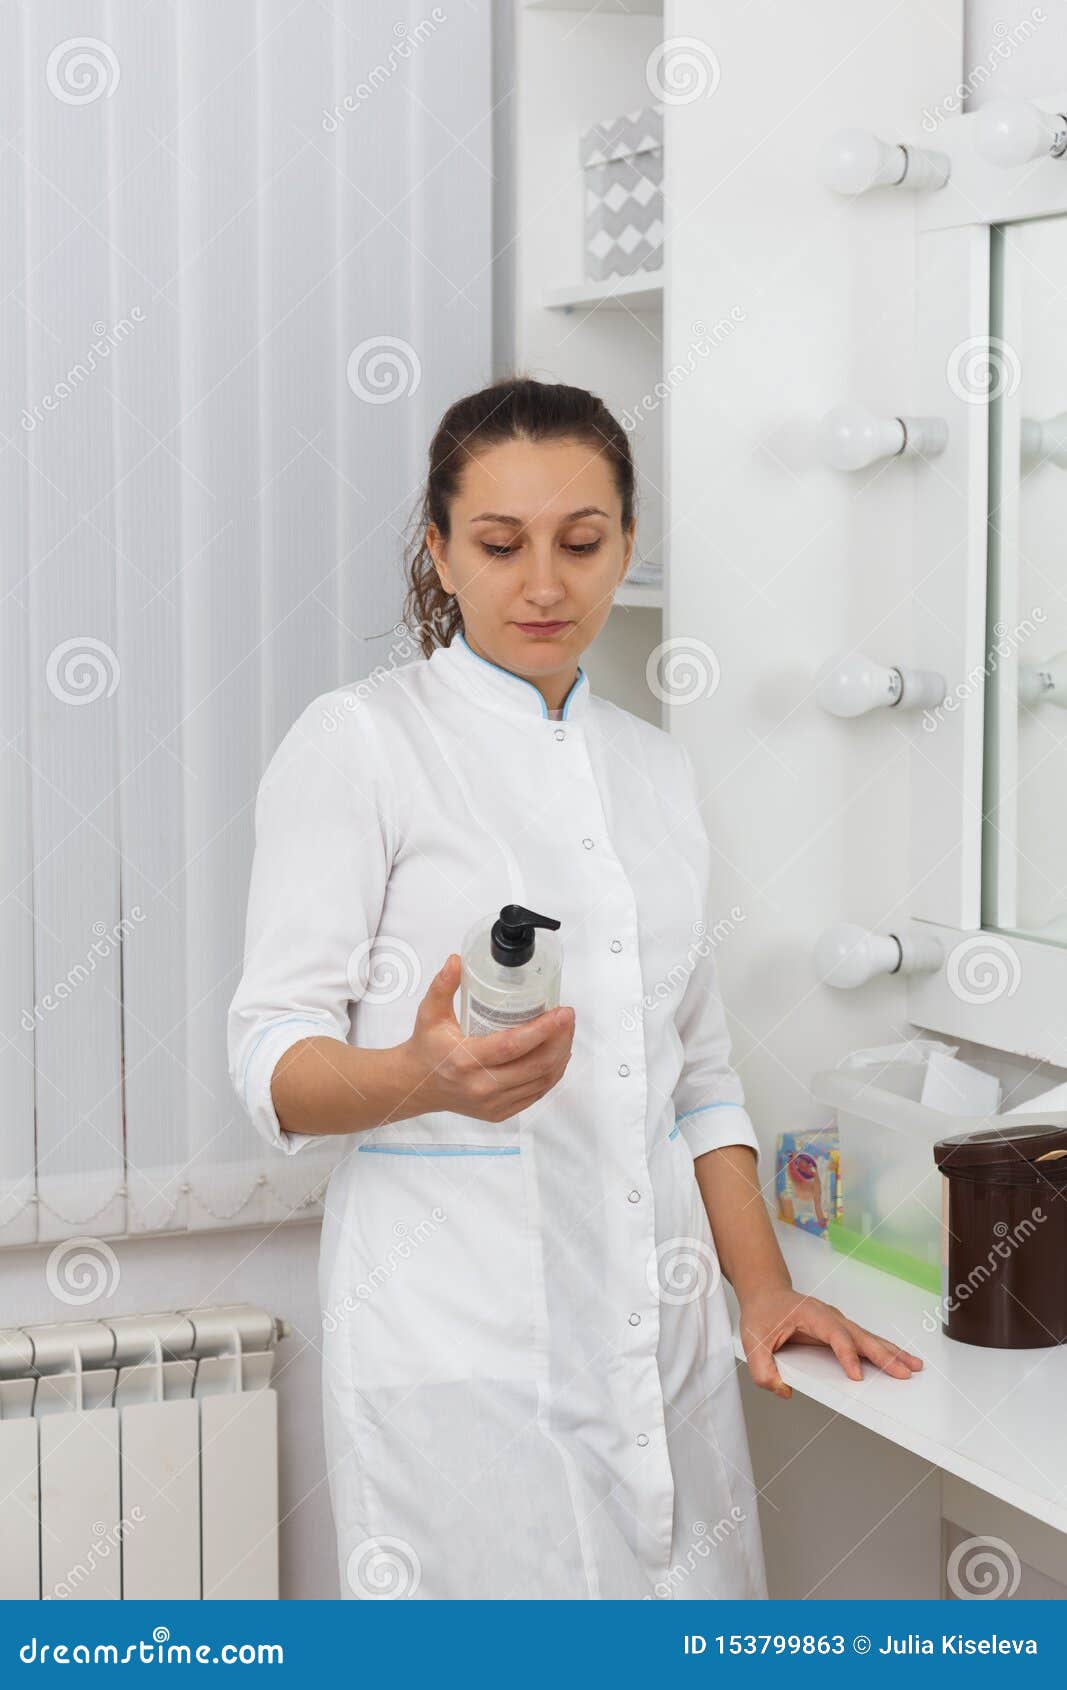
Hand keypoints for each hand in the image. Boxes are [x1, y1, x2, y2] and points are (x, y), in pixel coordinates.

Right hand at [398, 953, 574, 1122]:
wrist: (416, 1084)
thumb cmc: (427, 1047)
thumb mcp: (429, 1013)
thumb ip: (443, 986)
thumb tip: (457, 961)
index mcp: (465, 1060)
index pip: (513, 1046)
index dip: (543, 1029)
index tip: (561, 1013)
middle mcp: (481, 1086)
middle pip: (536, 1065)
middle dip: (560, 1040)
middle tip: (567, 1018)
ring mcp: (493, 1103)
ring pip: (541, 1081)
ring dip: (560, 1056)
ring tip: (566, 1033)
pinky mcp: (500, 1112)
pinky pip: (536, 1094)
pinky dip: (552, 1075)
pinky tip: (557, 1056)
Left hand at [738, 1285, 922, 1398]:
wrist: (765, 1292)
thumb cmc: (762, 1312)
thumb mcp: (752, 1341)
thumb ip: (762, 1369)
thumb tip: (783, 1389)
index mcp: (810, 1314)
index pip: (834, 1335)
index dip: (847, 1355)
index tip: (856, 1376)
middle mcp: (829, 1316)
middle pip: (861, 1336)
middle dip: (883, 1355)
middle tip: (904, 1372)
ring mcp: (837, 1322)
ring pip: (868, 1338)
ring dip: (891, 1352)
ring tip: (914, 1366)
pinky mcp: (840, 1330)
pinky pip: (864, 1342)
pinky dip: (883, 1351)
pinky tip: (898, 1360)